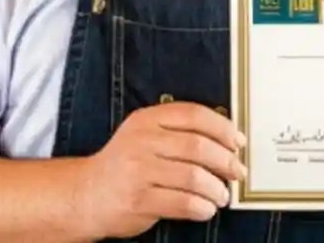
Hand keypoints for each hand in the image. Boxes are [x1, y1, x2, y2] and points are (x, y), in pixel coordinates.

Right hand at [78, 101, 247, 239]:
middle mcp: (142, 142)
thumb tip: (226, 139)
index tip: (238, 141)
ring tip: (221, 195)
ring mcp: (139, 171)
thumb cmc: (124, 166)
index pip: (193, 115)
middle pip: (197, 146)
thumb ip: (176, 132)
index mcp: (146, 120)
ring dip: (216, 188)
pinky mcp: (139, 199)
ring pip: (194, 177)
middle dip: (225, 160)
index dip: (222, 127)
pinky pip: (183, 202)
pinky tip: (206, 208)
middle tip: (237, 171)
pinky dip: (202, 207)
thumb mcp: (143, 136)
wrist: (86, 194)